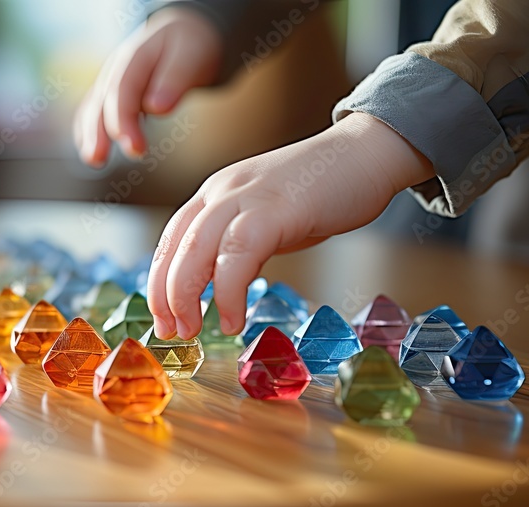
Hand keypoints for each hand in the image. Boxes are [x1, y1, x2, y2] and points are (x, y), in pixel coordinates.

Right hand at [73, 7, 221, 166]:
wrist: (180, 34)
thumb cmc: (189, 47)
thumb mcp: (192, 55)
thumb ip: (175, 79)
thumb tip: (156, 108)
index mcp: (136, 55)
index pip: (123, 90)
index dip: (124, 120)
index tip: (135, 148)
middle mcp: (117, 67)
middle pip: (102, 100)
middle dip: (102, 131)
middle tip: (103, 159)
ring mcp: (110, 78)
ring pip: (92, 107)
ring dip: (89, 134)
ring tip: (94, 160)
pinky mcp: (109, 91)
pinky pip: (92, 110)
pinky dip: (87, 130)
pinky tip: (90, 151)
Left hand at [148, 113, 435, 338]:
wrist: (369, 152)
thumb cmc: (323, 191)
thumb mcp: (267, 218)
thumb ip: (238, 245)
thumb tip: (216, 287)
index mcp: (215, 193)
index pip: (170, 240)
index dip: (159, 282)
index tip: (163, 318)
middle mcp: (222, 191)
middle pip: (175, 247)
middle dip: (166, 296)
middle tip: (172, 332)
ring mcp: (247, 196)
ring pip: (196, 249)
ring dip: (188, 295)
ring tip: (193, 330)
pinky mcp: (276, 207)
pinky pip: (238, 254)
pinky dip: (229, 292)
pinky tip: (233, 319)